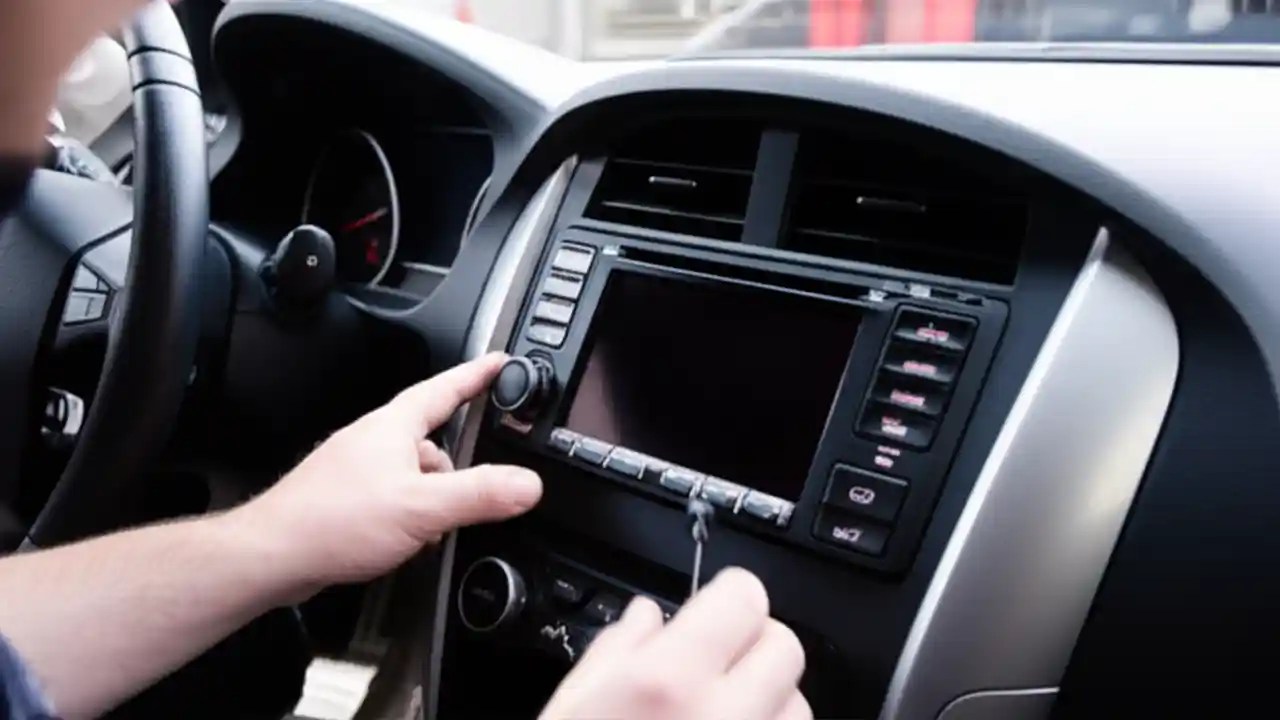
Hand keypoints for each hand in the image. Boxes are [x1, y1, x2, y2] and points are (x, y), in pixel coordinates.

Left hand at [224, 353, 542, 592]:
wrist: (273, 556)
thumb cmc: (332, 522)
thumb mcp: (421, 508)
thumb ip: (478, 494)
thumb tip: (527, 484)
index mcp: (393, 428)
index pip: (445, 388)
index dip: (476, 375)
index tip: (499, 363)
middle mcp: (374, 441)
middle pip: (434, 437)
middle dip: (459, 464)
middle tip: (477, 488)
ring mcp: (358, 469)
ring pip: (413, 472)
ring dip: (432, 496)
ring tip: (435, 527)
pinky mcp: (347, 499)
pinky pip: (394, 497)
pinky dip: (410, 514)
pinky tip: (409, 541)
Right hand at [542, 569, 810, 719]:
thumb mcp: (570, 706)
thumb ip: (613, 650)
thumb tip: (646, 618)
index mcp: (666, 682)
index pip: (744, 598)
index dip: (729, 597)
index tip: (714, 607)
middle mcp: (723, 719)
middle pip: (784, 647)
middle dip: (754, 646)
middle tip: (717, 663)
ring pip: (796, 705)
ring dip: (768, 702)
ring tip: (720, 715)